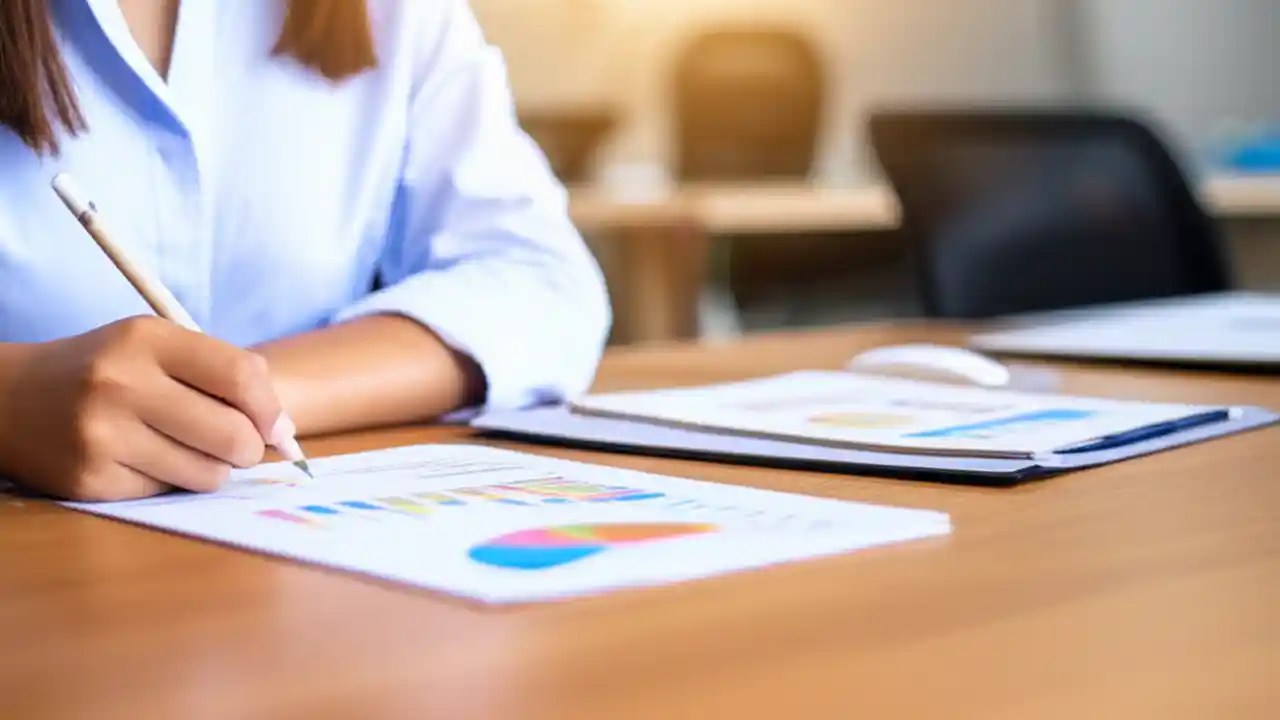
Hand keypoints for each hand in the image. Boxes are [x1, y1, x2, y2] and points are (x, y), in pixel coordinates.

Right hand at [0, 317, 283, 500]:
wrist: (10, 399)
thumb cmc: (106, 371)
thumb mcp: (157, 348)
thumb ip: (224, 375)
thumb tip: (285, 432)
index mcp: (147, 339)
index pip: (241, 376)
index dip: (271, 409)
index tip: (276, 427)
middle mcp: (122, 384)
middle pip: (234, 436)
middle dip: (248, 448)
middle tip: (234, 445)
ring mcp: (102, 435)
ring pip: (208, 474)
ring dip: (211, 469)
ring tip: (183, 448)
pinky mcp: (90, 480)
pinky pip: (166, 493)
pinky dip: (168, 482)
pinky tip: (140, 460)